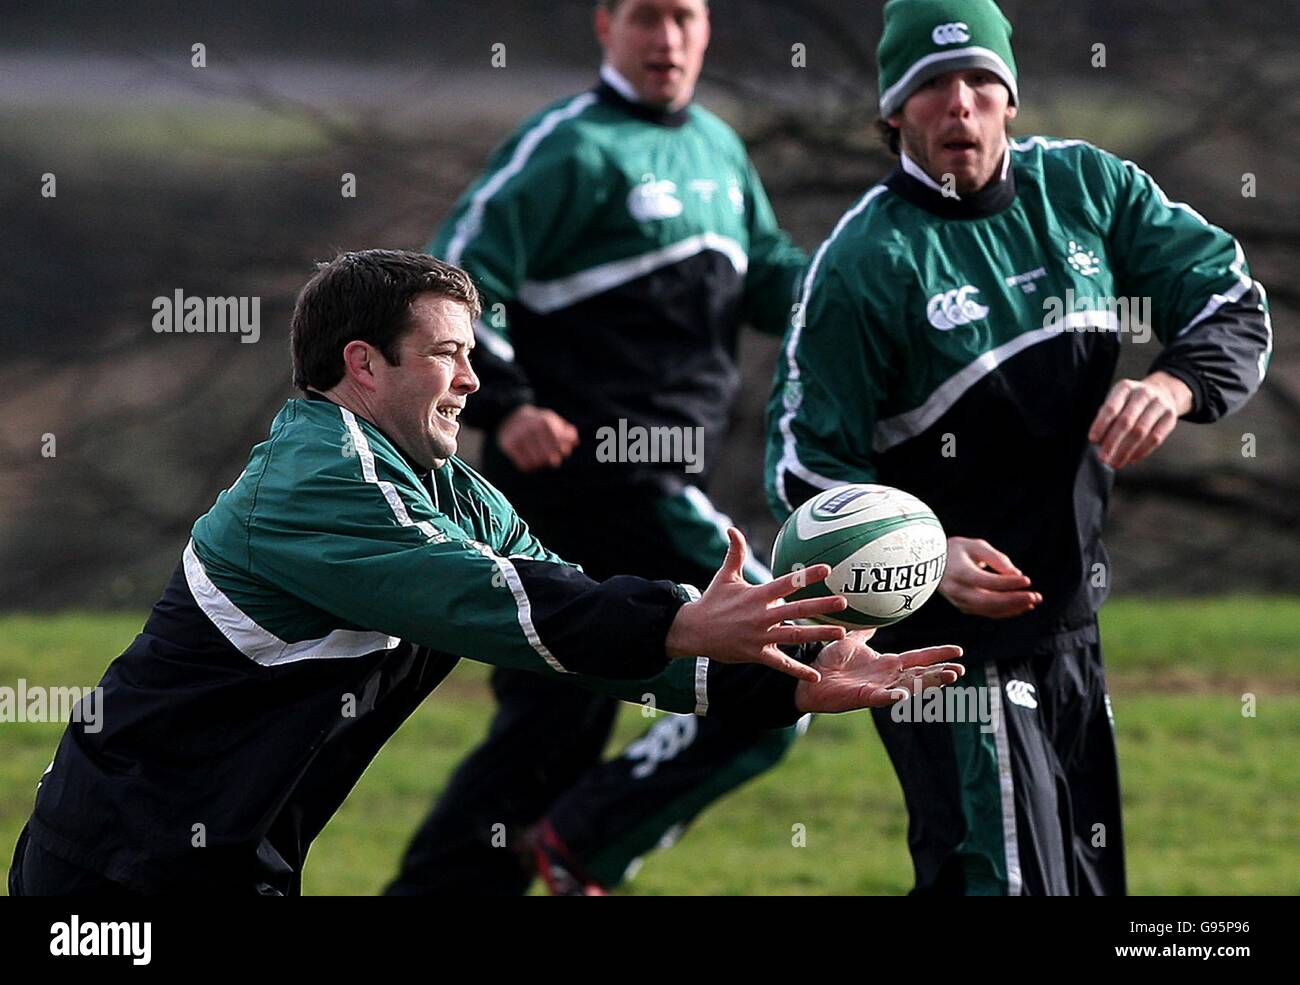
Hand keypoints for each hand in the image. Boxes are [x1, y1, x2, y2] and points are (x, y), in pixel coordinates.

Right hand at [497, 405, 579, 471]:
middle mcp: (529, 428)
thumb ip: (567, 432)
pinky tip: (531, 460)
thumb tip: (575, 442)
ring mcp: (517, 437)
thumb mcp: (554, 422)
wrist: (510, 416)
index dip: (563, 450)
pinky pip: (524, 465)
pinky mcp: (508, 445)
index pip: (557, 443)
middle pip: (547, 455)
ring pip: (536, 461)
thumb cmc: (539, 422)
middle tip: (554, 460)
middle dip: (553, 459)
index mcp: (544, 422)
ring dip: (541, 463)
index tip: (564, 452)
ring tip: (542, 459)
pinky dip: (530, 466)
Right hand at [665, 528, 848, 681]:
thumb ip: (735, 553)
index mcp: (757, 596)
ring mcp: (760, 637)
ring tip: (841, 633)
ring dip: (819, 635)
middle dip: (821, 606)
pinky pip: (781, 664)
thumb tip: (733, 529)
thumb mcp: (725, 576)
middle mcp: (761, 616)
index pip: (786, 583)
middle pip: (796, 611)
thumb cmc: (712, 601)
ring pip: (795, 637)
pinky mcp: (757, 654)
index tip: (827, 569)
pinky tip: (815, 677)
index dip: (806, 576)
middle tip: (843, 602)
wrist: (694, 631)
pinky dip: (798, 671)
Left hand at [796, 629, 964, 712]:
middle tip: (962, 669)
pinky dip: (893, 695)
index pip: (919, 658)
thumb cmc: (830, 662)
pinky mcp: (864, 697)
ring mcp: (878, 688)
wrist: (809, 678)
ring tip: (949, 677)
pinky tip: (904, 692)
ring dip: (929, 683)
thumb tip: (874, 618)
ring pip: (910, 686)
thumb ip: (864, 632)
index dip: (938, 654)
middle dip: (941, 672)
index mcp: (887, 664)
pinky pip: (881, 697)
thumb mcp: (851, 641)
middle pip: (921, 674)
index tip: (959, 651)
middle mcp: (887, 677)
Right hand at [939, 536, 1040, 618]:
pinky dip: (1006, 611)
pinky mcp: (964, 608)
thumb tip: (1016, 574)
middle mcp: (958, 591)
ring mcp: (960, 602)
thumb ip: (996, 558)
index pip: (987, 581)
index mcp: (958, 572)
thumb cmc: (957, 550)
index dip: (1008, 583)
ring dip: (1013, 608)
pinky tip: (1021, 606)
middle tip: (1036, 596)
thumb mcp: (975, 546)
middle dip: (1014, 600)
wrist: (931, 563)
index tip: (1027, 580)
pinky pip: (988, 612)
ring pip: (990, 610)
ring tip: (1033, 601)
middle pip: (989, 601)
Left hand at [1088, 371, 1192, 469]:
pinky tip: (1130, 459)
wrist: (1162, 391)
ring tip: (1115, 463)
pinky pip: (1156, 438)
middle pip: (1126, 421)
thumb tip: (1098, 442)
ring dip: (1126, 451)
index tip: (1093, 440)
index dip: (1101, 425)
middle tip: (1102, 458)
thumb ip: (1106, 417)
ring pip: (1141, 431)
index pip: (1111, 408)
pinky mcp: (1171, 416)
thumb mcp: (1117, 401)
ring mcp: (1159, 404)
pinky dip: (1141, 451)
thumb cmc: (1130, 402)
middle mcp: (1143, 393)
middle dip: (1112, 442)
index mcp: (1125, 388)